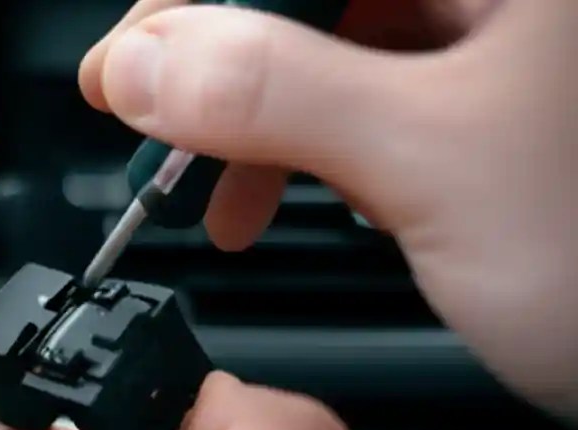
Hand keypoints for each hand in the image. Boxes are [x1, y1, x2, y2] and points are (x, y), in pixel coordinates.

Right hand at [79, 1, 577, 421]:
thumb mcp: (426, 161)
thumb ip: (272, 91)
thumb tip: (141, 62)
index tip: (129, 59)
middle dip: (220, 62)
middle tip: (154, 128)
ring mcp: (498, 37)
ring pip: (330, 40)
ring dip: (253, 117)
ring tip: (213, 195)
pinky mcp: (487, 95)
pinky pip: (364, 93)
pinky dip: (305, 146)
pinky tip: (282, 196)